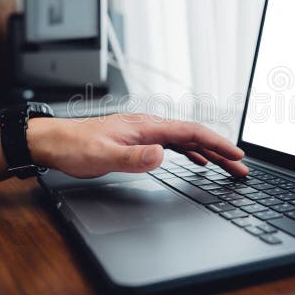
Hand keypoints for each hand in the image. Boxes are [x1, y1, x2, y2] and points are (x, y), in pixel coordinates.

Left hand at [28, 114, 246, 178]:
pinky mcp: (138, 141)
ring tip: (227, 166)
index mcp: (147, 127)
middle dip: (221, 151)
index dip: (217, 143)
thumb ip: (133, 158)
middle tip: (241, 168)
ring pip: (186, 141)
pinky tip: (197, 161)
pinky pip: (173, 145)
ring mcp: (145, 133)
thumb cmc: (75, 146)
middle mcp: (149, 126)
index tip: (237, 154)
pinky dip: (191, 153)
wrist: (52, 141)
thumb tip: (161, 155)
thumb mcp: (103, 156)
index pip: (191, 133)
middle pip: (194, 136)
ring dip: (209, 153)